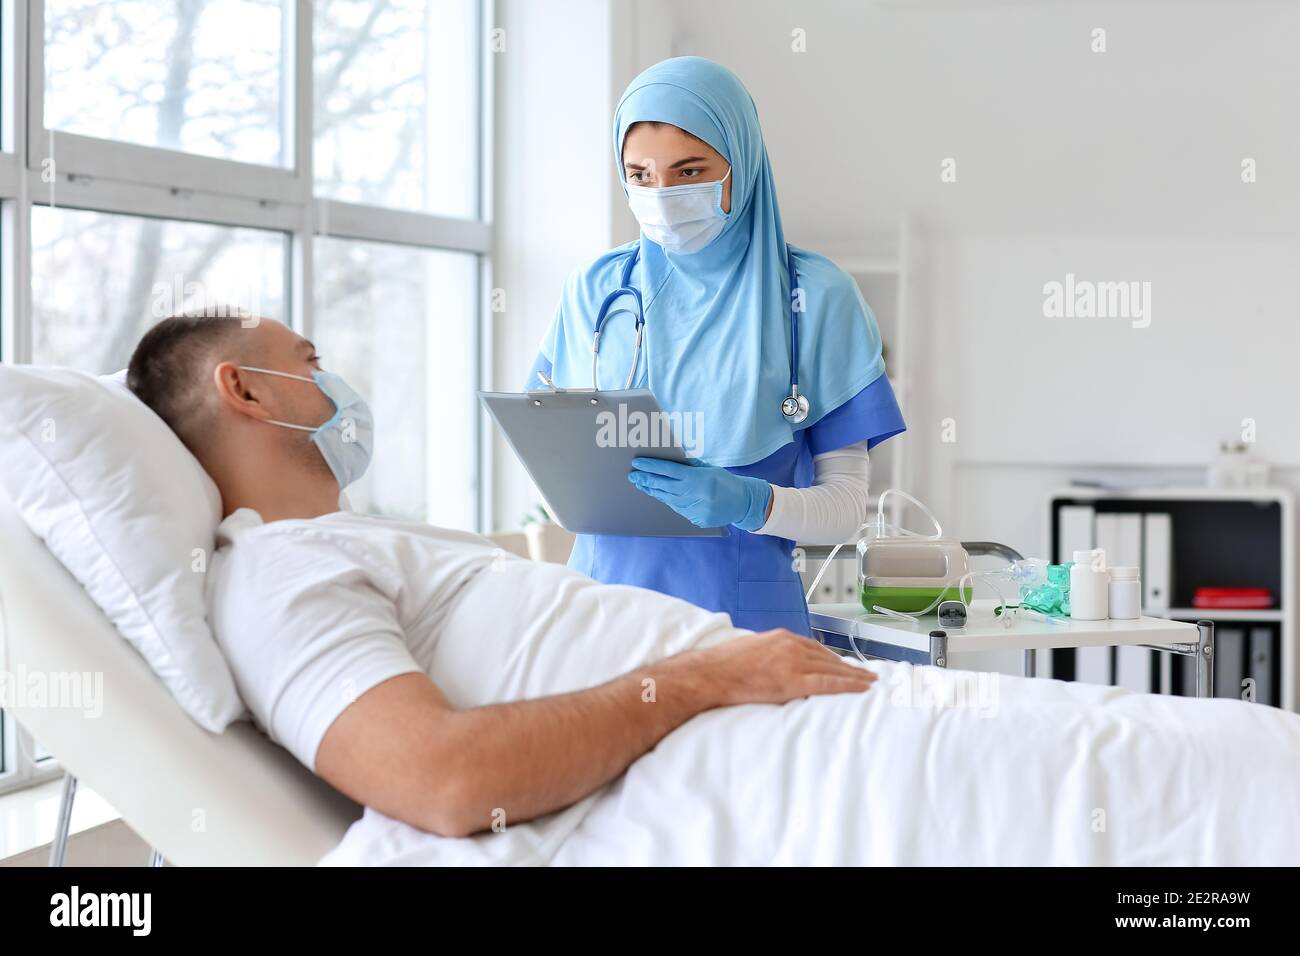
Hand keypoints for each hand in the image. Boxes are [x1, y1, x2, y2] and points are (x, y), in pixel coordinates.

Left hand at [629, 457, 772, 529]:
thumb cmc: (725, 481)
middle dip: (646, 480)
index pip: (669, 470)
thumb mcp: (709, 469)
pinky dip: (666, 500)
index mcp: (698, 478)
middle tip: (633, 475)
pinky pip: (676, 508)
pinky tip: (657, 494)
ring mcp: (694, 509)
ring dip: (653, 491)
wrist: (743, 502)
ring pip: (667, 499)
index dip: (651, 466)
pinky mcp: (696, 519)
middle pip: (664, 486)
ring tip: (641, 484)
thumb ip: (689, 466)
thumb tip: (668, 458)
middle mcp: (694, 494)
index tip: (637, 463)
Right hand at [685, 629, 876, 706]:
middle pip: (827, 657)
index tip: (842, 664)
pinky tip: (861, 688)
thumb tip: (770, 664)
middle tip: (865, 673)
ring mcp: (793, 662)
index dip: (831, 658)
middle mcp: (790, 645)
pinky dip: (848, 685)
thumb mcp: (748, 649)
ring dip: (853, 676)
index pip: (813, 647)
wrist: (709, 674)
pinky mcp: (792, 681)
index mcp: (780, 637)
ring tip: (869, 682)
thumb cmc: (721, 665)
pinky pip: (828, 683)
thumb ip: (766, 654)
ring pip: (832, 669)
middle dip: (847, 666)